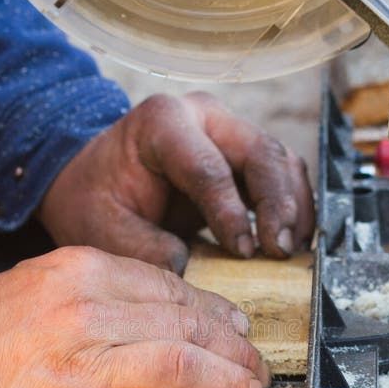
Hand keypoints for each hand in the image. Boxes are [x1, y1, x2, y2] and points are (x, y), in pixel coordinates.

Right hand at [0, 247, 268, 387]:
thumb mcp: (45, 286)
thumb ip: (104, 294)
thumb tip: (168, 317)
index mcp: (83, 272)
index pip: (173, 291)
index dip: (219, 315)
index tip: (240, 331)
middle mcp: (85, 311)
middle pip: (186, 328)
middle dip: (234, 352)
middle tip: (256, 369)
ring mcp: (76, 365)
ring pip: (174, 368)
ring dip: (224, 384)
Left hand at [38, 92, 313, 273]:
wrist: (94, 184)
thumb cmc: (96, 202)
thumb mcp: (104, 230)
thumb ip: (146, 250)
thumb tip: (192, 270)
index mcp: (162, 122)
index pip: (209, 167)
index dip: (231, 212)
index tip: (243, 252)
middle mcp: (203, 117)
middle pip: (260, 153)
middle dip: (278, 204)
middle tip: (280, 251)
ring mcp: (228, 132)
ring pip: (280, 161)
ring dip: (294, 207)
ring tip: (291, 251)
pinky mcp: (243, 156)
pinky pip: (282, 176)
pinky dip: (293, 208)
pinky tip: (291, 243)